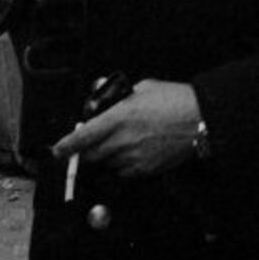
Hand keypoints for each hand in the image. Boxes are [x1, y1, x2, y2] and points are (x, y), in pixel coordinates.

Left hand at [50, 79, 202, 176]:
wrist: (201, 119)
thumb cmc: (175, 99)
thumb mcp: (144, 88)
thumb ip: (121, 98)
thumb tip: (108, 103)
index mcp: (119, 117)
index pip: (83, 136)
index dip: (66, 145)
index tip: (57, 150)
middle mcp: (123, 140)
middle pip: (91, 155)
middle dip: (87, 151)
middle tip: (91, 143)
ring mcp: (134, 157)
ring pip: (107, 164)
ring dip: (106, 156)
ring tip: (121, 142)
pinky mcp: (145, 169)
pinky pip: (124, 171)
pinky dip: (122, 164)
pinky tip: (134, 151)